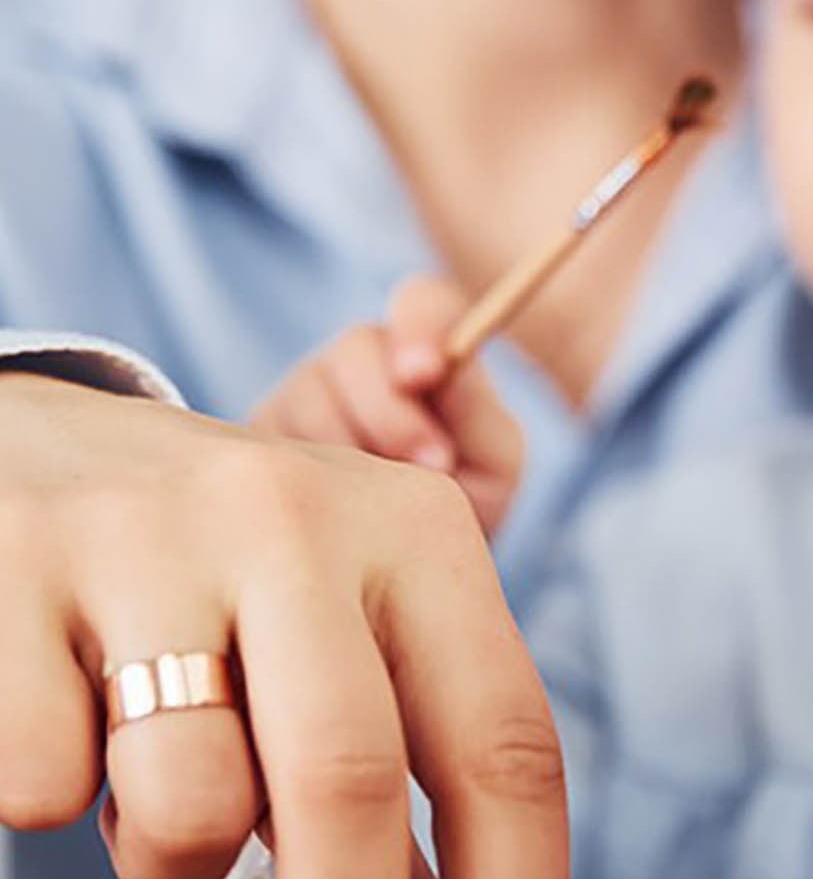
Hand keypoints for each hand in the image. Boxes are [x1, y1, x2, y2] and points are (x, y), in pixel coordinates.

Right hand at [0, 370, 567, 878]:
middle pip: (352, 787)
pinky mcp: (19, 574)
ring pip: (191, 803)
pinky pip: (46, 786)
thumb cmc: (227, 569)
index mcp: (415, 531)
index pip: (506, 742)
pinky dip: (59, 803)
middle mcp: (299, 515)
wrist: (52, 445)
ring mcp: (153, 537)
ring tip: (160, 794)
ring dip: (175, 862)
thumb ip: (410, 790)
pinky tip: (69, 720)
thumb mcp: (345, 639)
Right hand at [255, 275, 522, 534]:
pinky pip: (266, 441)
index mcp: (425, 353)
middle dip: (390, 410)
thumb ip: (479, 412)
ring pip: (309, 396)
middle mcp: (360, 360)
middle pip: (356, 348)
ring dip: (351, 452)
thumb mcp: (493, 466)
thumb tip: (442, 372)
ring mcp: (302, 392)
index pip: (423, 304)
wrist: (411, 574)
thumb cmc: (465, 508)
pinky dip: (304, 477)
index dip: (421, 325)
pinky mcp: (253, 434)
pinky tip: (330, 514)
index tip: (426, 371)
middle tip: (427, 466)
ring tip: (383, 504)